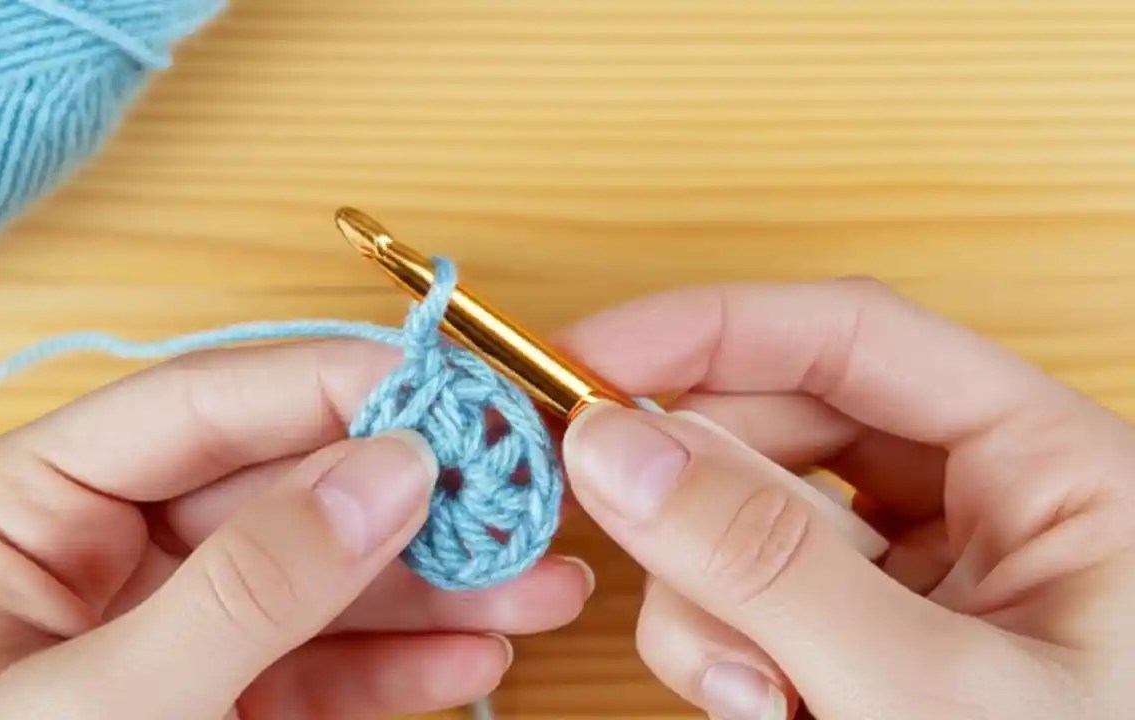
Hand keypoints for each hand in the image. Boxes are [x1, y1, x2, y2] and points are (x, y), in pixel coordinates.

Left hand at [0, 340, 592, 718]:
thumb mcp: (108, 702)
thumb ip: (249, 587)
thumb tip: (387, 473)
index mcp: (33, 505)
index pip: (205, 404)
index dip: (334, 386)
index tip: (450, 392)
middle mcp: (108, 548)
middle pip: (289, 486)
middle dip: (412, 500)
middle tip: (521, 494)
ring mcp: (173, 623)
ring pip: (327, 573)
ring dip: (437, 584)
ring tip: (538, 586)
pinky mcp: (222, 694)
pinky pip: (326, 661)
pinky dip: (405, 662)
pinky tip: (475, 657)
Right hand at [556, 279, 1134, 719]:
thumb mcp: (924, 696)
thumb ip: (765, 564)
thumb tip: (617, 446)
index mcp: (1054, 467)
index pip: (853, 337)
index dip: (708, 330)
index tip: (584, 360)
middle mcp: (988, 501)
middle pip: (784, 423)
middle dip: (698, 494)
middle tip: (610, 528)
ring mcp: (925, 572)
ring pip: (752, 514)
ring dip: (707, 593)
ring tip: (745, 693)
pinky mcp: (871, 631)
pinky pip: (757, 592)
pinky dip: (723, 642)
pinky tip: (757, 705)